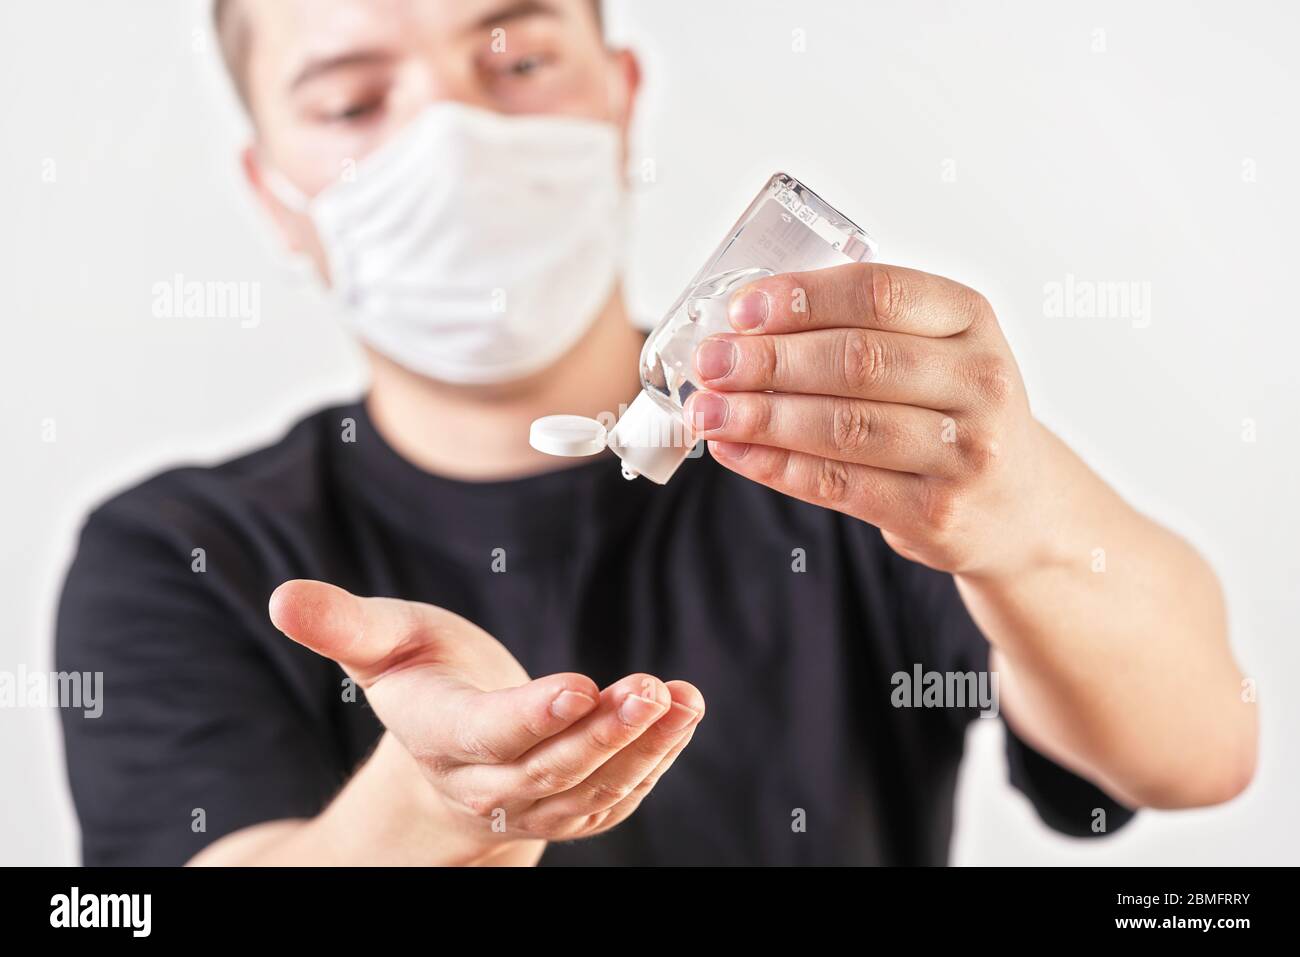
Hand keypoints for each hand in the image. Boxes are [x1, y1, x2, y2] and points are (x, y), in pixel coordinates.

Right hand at [268, 580, 703, 859]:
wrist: (446, 740)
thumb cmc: (419, 672)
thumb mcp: (380, 640)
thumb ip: (342, 624)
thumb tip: (283, 596)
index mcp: (438, 734)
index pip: (486, 734)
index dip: (531, 717)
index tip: (579, 687)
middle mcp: (484, 782)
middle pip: (548, 769)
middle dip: (603, 733)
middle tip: (652, 688)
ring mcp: (530, 803)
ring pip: (589, 790)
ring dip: (642, 750)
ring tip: (682, 701)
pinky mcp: (568, 805)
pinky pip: (613, 796)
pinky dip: (652, 762)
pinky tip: (683, 717)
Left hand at [685, 262, 1050, 576]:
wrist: (1019, 504)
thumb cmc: (953, 413)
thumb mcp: (935, 350)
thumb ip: (857, 330)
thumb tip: (743, 328)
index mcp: (970, 318)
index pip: (878, 293)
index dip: (802, 298)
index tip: (741, 309)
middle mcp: (979, 381)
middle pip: (856, 361)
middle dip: (769, 360)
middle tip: (710, 362)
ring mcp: (964, 452)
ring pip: (843, 427)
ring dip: (762, 416)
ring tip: (708, 409)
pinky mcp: (936, 512)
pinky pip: (839, 484)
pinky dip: (775, 465)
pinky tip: (734, 450)